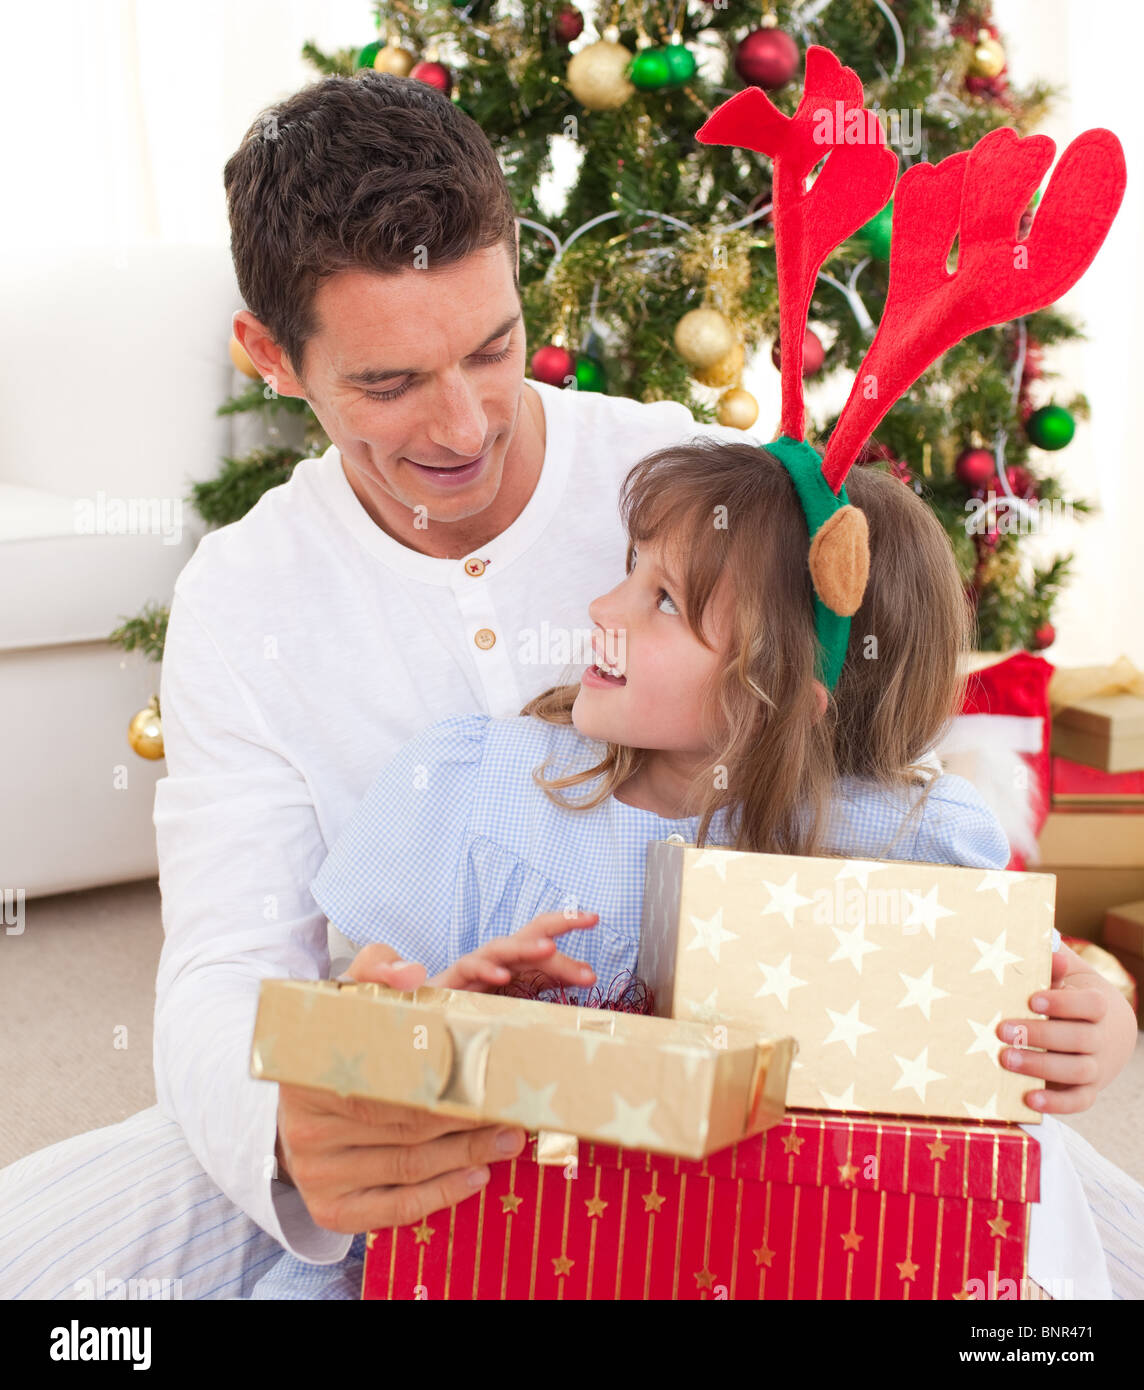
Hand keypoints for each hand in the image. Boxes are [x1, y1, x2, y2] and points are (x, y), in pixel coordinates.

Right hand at [273, 943, 525, 1232]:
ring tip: (512, 1137)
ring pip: (408, 1165)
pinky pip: (395, 1208)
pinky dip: (442, 1194)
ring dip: (468, 1153)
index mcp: (309, 1071)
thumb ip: (377, 970)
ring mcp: (315, 1175)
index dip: (445, 1073)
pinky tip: (479, 1176)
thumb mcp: (347, 1000)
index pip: (389, 1074)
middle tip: (517, 1107)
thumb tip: (411, 974)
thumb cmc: (338, 1050)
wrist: (299, 1115)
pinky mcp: (330, 1211)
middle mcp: (305, 1128)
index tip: (492, 1067)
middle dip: (469, 1116)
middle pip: (406, 1122)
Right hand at [427, 909, 599, 991]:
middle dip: (558, 923)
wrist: (426, 1021)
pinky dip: (486, 971)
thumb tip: (587, 973)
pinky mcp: (451, 981)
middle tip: (589, 920)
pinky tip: (503, 977)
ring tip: (549, 949)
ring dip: (525, 946)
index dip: (568, 923)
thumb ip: (547, 983)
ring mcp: (474, 966)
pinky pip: (470, 970)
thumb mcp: (517, 997)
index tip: (595, 917)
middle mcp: (497, 958)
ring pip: (502, 948)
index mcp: (516, 961)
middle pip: (529, 933)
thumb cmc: (475, 1008)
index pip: (544, 936)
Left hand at [996, 943, 1137, 1114]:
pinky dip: (1056, 1104)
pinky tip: (1028, 1099)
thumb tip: (1050, 948)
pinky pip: (1077, 1102)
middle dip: (1040, 1035)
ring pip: (1076, 1071)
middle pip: (1079, 1038)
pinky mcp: (1087, 1091)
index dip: (1063, 1003)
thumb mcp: (1070, 978)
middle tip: (1003, 1030)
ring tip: (1005, 1059)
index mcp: (1097, 1006)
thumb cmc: (1073, 998)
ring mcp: (1096, 1067)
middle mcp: (1100, 1038)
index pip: (1089, 1005)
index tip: (1032, 999)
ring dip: (1040, 1066)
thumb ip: (1057, 966)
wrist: (1108, 1033)